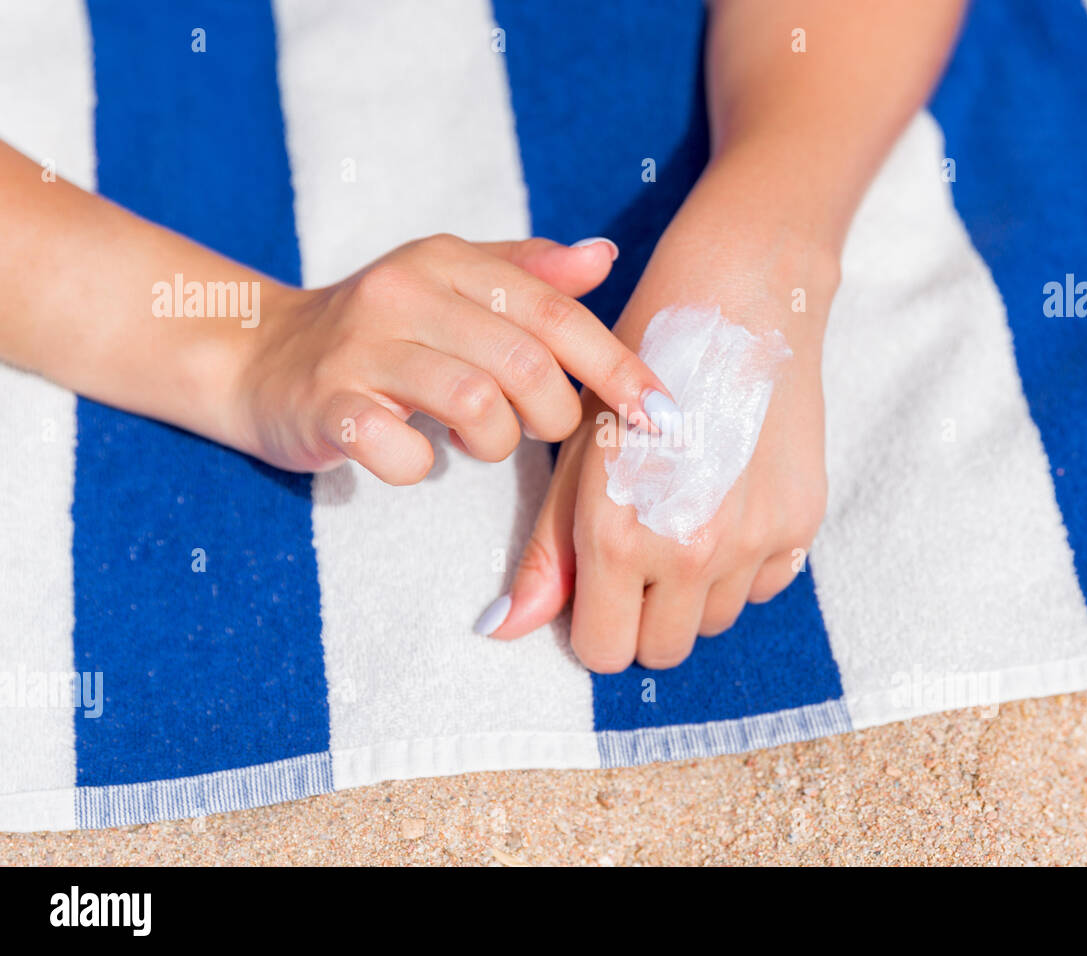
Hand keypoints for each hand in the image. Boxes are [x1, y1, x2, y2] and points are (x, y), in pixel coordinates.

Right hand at [231, 235, 678, 484]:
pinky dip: (421, 467)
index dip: (617, 366)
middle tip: (540, 430)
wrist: (257, 357)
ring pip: (474, 405)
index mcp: (447, 261)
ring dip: (493, 442)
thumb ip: (526, 274)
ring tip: (475, 439)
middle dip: (554, 415)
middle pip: (525, 364)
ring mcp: (360, 348)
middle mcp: (405, 293)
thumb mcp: (451, 286)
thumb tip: (604, 256)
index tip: (664, 414)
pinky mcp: (325, 403)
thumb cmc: (380, 331)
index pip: (556, 311)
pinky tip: (415, 454)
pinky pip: (402, 450)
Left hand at [482, 209, 837, 670]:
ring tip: (684, 517)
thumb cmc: (637, 366)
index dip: (594, 624)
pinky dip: (744, 565)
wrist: (737, 300)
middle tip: (639, 552)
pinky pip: (765, 586)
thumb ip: (547, 552)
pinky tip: (729, 502)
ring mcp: (754, 540)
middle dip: (643, 616)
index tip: (597, 586)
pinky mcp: (802, 523)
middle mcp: (690, 550)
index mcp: (619, 534)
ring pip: (714, 622)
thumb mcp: (578, 453)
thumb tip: (505, 629)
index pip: (604, 650)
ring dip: (693, 592)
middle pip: (661, 650)